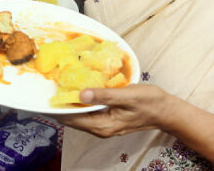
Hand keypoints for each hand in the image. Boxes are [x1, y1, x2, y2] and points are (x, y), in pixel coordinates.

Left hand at [56, 84, 172, 137]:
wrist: (166, 111)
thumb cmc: (149, 102)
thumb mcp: (126, 96)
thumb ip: (103, 95)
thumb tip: (80, 93)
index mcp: (103, 125)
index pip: (72, 119)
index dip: (58, 108)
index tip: (47, 94)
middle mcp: (101, 129)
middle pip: (73, 118)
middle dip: (62, 104)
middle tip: (51, 85)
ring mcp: (104, 125)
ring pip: (81, 115)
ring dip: (72, 102)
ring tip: (62, 85)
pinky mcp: (108, 119)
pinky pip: (89, 112)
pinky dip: (82, 102)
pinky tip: (80, 90)